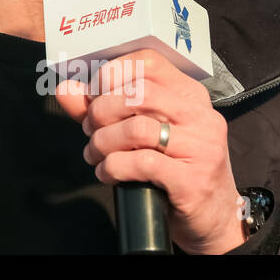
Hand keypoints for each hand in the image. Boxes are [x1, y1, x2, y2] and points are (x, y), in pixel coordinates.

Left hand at [54, 49, 248, 254]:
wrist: (212, 218)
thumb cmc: (174, 168)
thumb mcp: (143, 132)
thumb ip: (103, 108)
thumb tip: (66, 89)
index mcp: (189, 95)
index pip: (148, 61)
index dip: (111, 73)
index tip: (94, 94)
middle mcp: (200, 116)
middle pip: (138, 94)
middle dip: (101, 111)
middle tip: (90, 129)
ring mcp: (201, 148)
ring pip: (137, 129)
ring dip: (102, 142)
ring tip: (95, 153)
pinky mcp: (193, 180)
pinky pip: (141, 163)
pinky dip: (113, 167)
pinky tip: (107, 173)